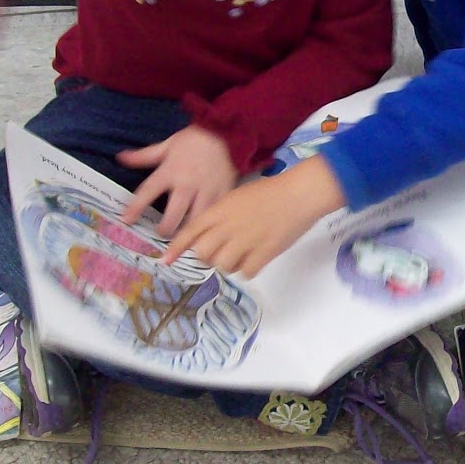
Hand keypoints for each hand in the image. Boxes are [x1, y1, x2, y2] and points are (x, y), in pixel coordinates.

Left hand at [116, 125, 237, 236]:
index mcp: (170, 171)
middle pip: (173, 215)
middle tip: (161, 233)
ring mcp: (207, 191)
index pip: (148, 192)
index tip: (126, 220)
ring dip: (187, 233)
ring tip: (182, 240)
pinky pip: (214, 216)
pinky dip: (208, 226)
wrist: (226, 132)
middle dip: (165, 229)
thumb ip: (144, 156)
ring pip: (195, 220)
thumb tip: (120, 157)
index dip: (135, 208)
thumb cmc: (194, 140)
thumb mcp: (167, 145)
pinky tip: (203, 233)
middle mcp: (187, 184)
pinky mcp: (223, 194)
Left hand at [161, 156, 345, 278]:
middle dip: (208, 256)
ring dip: (229, 264)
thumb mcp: (237, 196)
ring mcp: (246, 241)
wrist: (299, 193)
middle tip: (220, 252)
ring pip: (223, 266)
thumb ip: (219, 214)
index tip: (165, 261)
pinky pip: (245, 272)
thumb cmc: (269, 191)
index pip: (190, 231)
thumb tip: (207, 233)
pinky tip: (256, 259)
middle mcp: (228, 226)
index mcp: (220, 210)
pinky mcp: (264, 253)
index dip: (176, 248)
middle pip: (203, 254)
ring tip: (241, 255)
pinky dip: (248, 269)